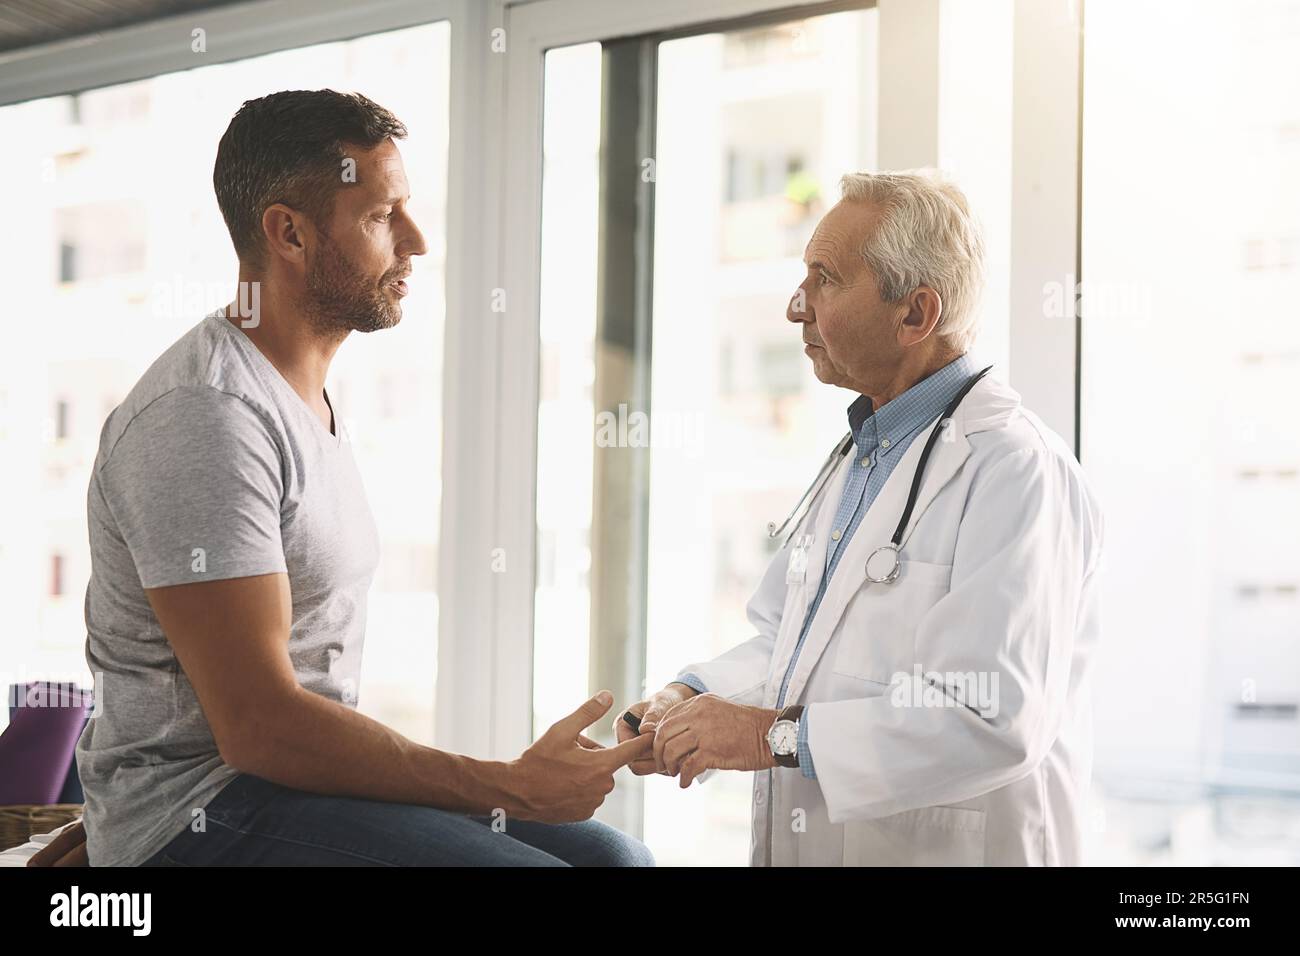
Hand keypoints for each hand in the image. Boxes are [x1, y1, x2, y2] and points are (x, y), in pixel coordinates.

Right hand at [507, 691, 653, 822]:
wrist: (517, 793)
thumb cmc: (539, 759)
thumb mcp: (562, 730)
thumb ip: (588, 713)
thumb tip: (608, 695)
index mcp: (602, 765)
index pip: (632, 750)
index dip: (644, 740)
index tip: (656, 735)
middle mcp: (603, 787)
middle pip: (608, 762)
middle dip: (594, 754)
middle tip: (570, 752)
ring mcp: (594, 803)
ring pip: (598, 779)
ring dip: (586, 772)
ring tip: (562, 770)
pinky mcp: (584, 814)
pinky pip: (589, 795)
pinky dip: (580, 788)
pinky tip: (561, 785)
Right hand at [614, 682, 698, 775]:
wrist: (675, 704)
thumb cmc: (665, 700)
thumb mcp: (658, 704)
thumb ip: (652, 716)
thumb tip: (644, 729)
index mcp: (622, 726)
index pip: (625, 747)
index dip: (641, 747)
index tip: (658, 740)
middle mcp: (626, 741)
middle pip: (632, 762)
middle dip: (651, 757)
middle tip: (669, 750)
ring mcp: (635, 752)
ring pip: (643, 769)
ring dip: (659, 763)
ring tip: (674, 753)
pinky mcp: (647, 759)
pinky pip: (653, 770)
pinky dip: (665, 765)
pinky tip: (677, 756)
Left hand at [652, 693, 778, 786]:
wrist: (771, 733)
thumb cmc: (747, 727)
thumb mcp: (718, 710)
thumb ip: (697, 718)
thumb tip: (678, 736)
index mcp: (699, 703)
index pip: (666, 718)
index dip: (659, 736)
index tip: (662, 749)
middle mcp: (698, 714)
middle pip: (663, 734)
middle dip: (659, 752)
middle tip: (664, 764)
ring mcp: (704, 732)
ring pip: (671, 750)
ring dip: (669, 766)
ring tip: (676, 773)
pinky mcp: (712, 750)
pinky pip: (688, 766)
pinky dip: (683, 778)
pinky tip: (685, 783)